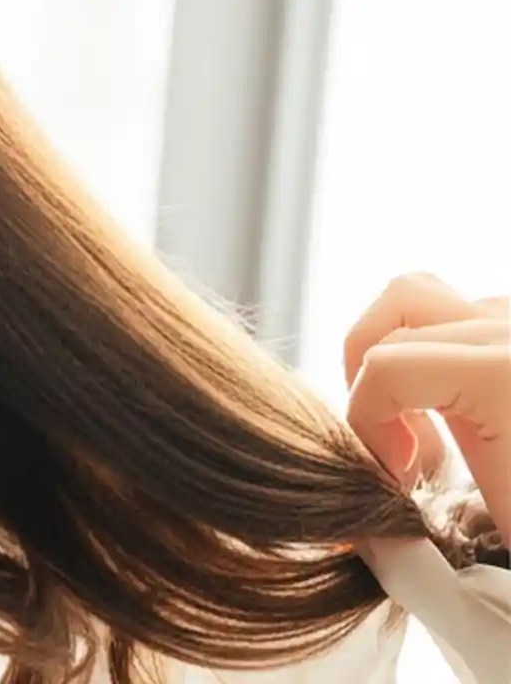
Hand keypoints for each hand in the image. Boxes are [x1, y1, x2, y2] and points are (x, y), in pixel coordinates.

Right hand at [343, 273, 508, 535]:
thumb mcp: (503, 536)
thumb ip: (420, 548)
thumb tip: (350, 539)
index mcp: (508, 373)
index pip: (387, 364)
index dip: (367, 425)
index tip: (400, 484)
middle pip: (398, 307)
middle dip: (371, 380)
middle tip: (397, 449)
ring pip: (428, 298)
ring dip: (401, 356)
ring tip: (425, 427)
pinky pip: (464, 317)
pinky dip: (438, 357)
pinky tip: (463, 419)